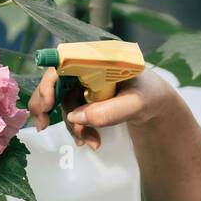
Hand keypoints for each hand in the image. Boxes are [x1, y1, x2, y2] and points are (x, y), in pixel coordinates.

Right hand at [26, 66, 178, 149]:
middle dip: (48, 106)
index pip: (64, 62)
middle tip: (44, 126)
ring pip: (64, 103)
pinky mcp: (85, 97)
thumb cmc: (151, 96)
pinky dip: (78, 128)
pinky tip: (91, 141)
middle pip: (56, 83)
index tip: (47, 103)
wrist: (156, 105)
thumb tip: (76, 117)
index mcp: (98, 57)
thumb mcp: (137, 104)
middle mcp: (86, 67)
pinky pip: (73, 112)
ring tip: (92, 142)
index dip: (50, 81)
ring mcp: (84, 83)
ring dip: (73, 126)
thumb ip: (110, 111)